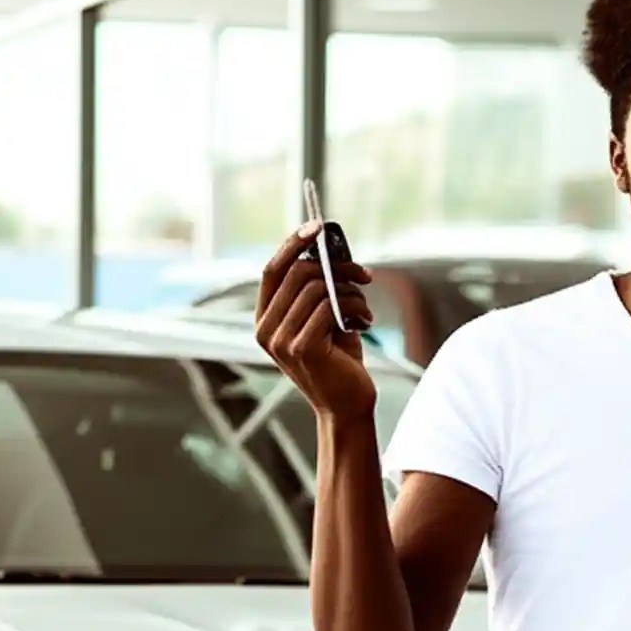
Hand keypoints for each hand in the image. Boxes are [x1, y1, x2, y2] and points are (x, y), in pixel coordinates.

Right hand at [255, 219, 376, 418]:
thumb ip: (318, 289)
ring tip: (364, 308)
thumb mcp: (324, 318)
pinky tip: (364, 320)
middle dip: (337, 267)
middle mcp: (266, 330)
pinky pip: (328, 308)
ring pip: (318, 289)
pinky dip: (354, 308)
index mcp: (265, 319)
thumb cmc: (338, 360)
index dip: (293, 244)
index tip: (317, 226)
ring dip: (350, 292)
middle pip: (298, 274)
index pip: (272, 270)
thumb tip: (328, 250)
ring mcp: (280, 341)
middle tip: (363, 274)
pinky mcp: (302, 349)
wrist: (347, 405)